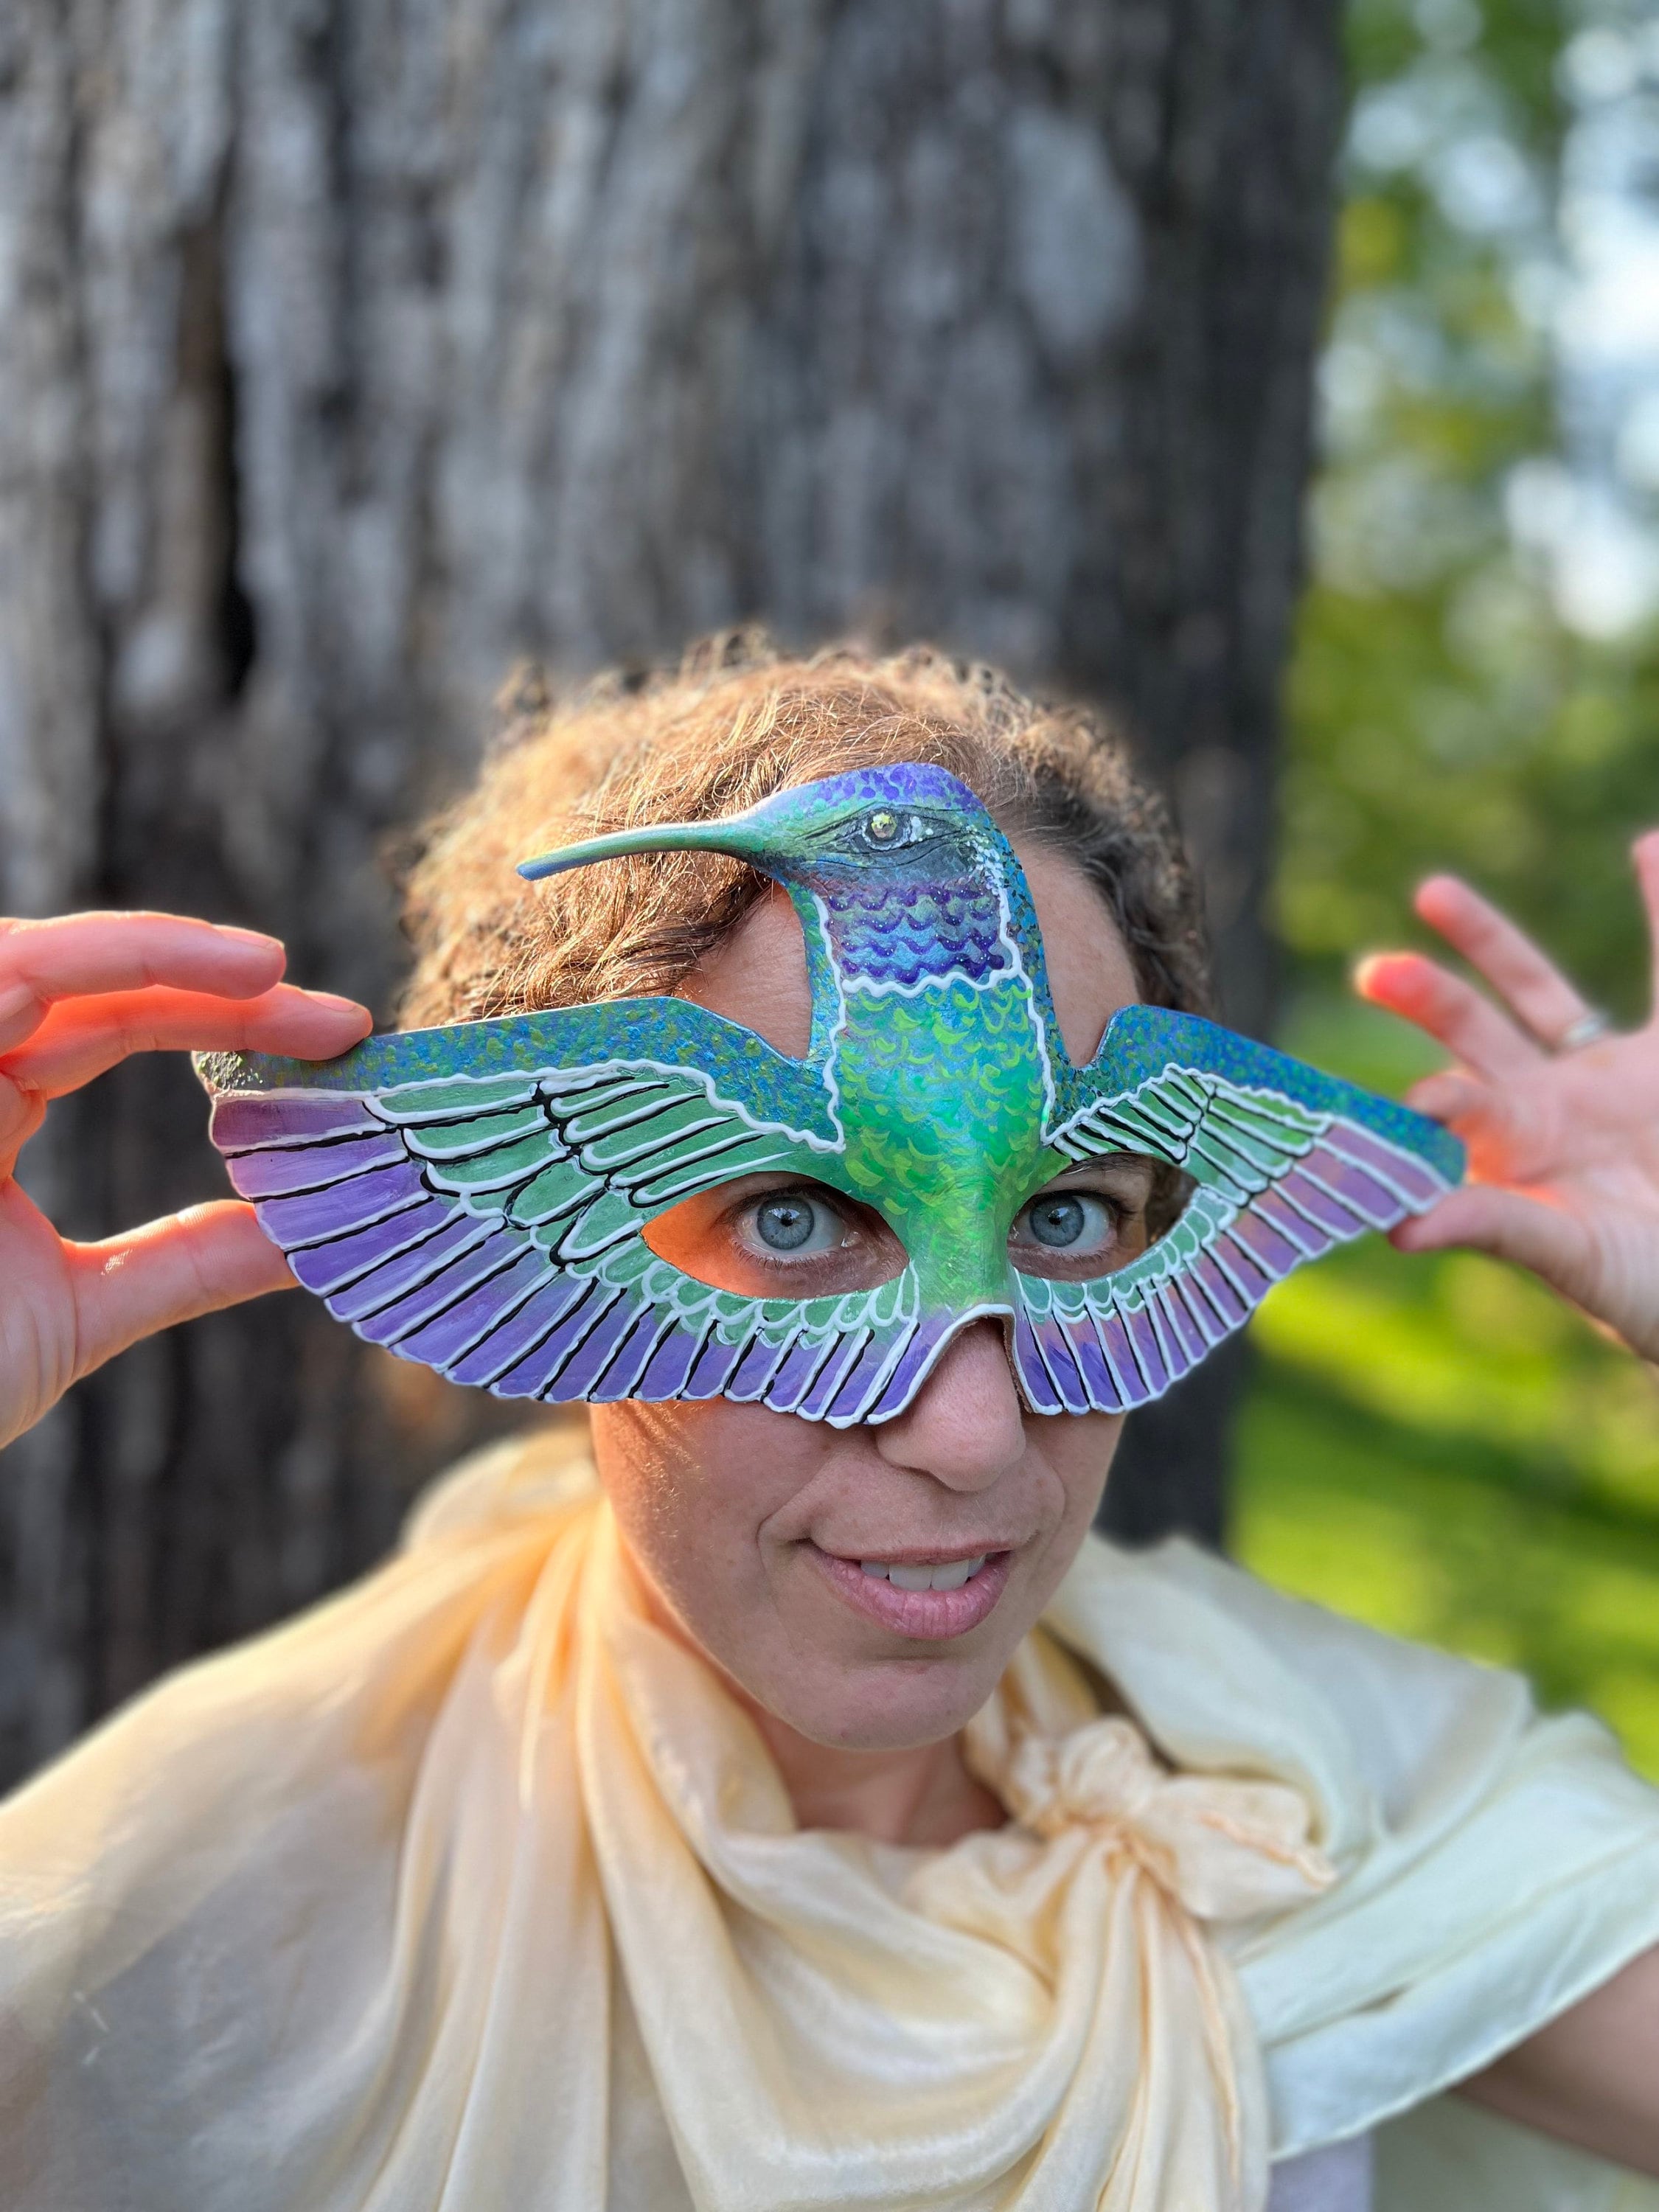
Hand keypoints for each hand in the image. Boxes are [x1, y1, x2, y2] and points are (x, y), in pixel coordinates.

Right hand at [0, 912, 371, 1452]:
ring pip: (41, 954)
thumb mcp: (78, 1311)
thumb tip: (307, 1240)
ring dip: (168, 951)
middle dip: (223, 986)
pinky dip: (115, 956)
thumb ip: (186, 1263)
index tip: (338, 1046)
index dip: (224, 1022)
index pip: (109, 1024)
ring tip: (278, 975)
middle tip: (345, 1024)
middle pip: (94, 980)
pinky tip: (226, 971)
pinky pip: (10, 967)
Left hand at [1354, 831, 1658, 1362]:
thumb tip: (1398, 1229)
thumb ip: (1496, 1229)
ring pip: (1539, 994)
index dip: (1435, 1103)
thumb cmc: (1645, 1290)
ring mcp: (1600, 1080)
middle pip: (1475, 1037)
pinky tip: (1645, 845)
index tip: (1417, 1101)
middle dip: (1430, 1000)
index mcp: (1513, 1160)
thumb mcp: (1575, 1260)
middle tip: (1375, 970)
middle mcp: (1543, 1110)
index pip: (1456, 1116)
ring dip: (1489, 942)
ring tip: (1429, 893)